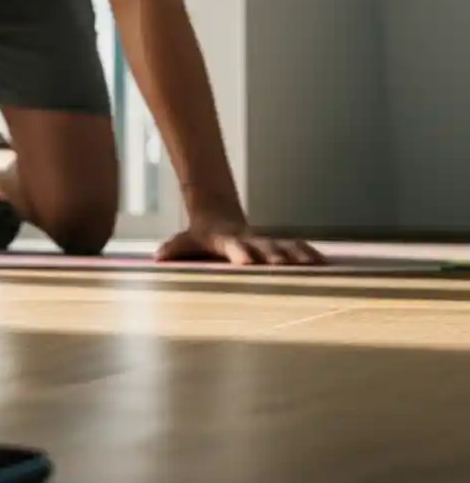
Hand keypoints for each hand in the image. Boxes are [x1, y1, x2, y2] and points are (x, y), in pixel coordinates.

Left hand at [156, 218, 325, 265]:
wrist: (217, 216)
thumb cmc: (199, 236)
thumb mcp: (184, 241)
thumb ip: (174, 248)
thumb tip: (157, 257)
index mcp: (226, 241)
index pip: (232, 247)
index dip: (239, 253)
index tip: (246, 262)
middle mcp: (249, 240)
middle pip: (263, 247)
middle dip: (274, 255)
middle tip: (284, 265)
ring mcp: (264, 241)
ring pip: (284, 245)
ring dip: (297, 255)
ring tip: (314, 265)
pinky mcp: (275, 244)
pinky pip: (295, 247)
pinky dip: (309, 253)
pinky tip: (325, 263)